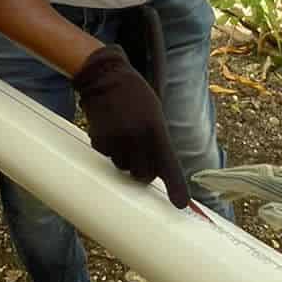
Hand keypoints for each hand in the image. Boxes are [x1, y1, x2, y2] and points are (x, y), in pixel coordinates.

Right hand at [72, 44, 189, 207]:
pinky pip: (106, 156)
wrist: (105, 76)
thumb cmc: (134, 96)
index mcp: (155, 129)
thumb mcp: (154, 114)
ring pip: (123, 167)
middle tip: (141, 157)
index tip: (181, 204)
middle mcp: (137, 137)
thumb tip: (158, 170)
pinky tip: (110, 130)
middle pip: (143, 174)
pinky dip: (109, 148)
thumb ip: (157, 140)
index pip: (168, 164)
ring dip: (125, 158)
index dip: (176, 186)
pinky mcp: (99, 140)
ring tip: (124, 134)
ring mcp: (116, 140)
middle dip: (143, 172)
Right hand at [193, 164, 281, 240]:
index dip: (225, 180)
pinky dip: (250, 182)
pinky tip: (246, 190)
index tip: (205, 179)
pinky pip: (265, 181)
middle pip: (249, 175)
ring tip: (217, 187)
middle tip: (202, 180)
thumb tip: (261, 212)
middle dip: (225, 177)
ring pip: (256, 177)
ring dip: (236, 179)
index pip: (249, 180)